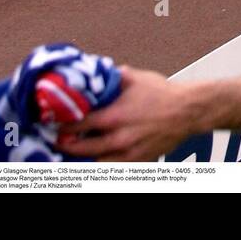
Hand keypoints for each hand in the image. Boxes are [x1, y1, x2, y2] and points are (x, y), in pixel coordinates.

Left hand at [57, 66, 196, 161]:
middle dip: (65, 145)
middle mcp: (119, 138)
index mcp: (115, 116)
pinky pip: (112, 167)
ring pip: (95, 163)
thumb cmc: (162, 93)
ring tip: (71, 152)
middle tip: (56, 141)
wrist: (188, 111)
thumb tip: (93, 72)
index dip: (62, 125)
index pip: (78, 125)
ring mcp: (128, 153)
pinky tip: (94, 158)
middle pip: (81, 149)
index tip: (53, 123)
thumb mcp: (134, 78)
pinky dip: (101, 163)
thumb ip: (111, 77)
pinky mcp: (138, 161)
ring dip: (81, 158)